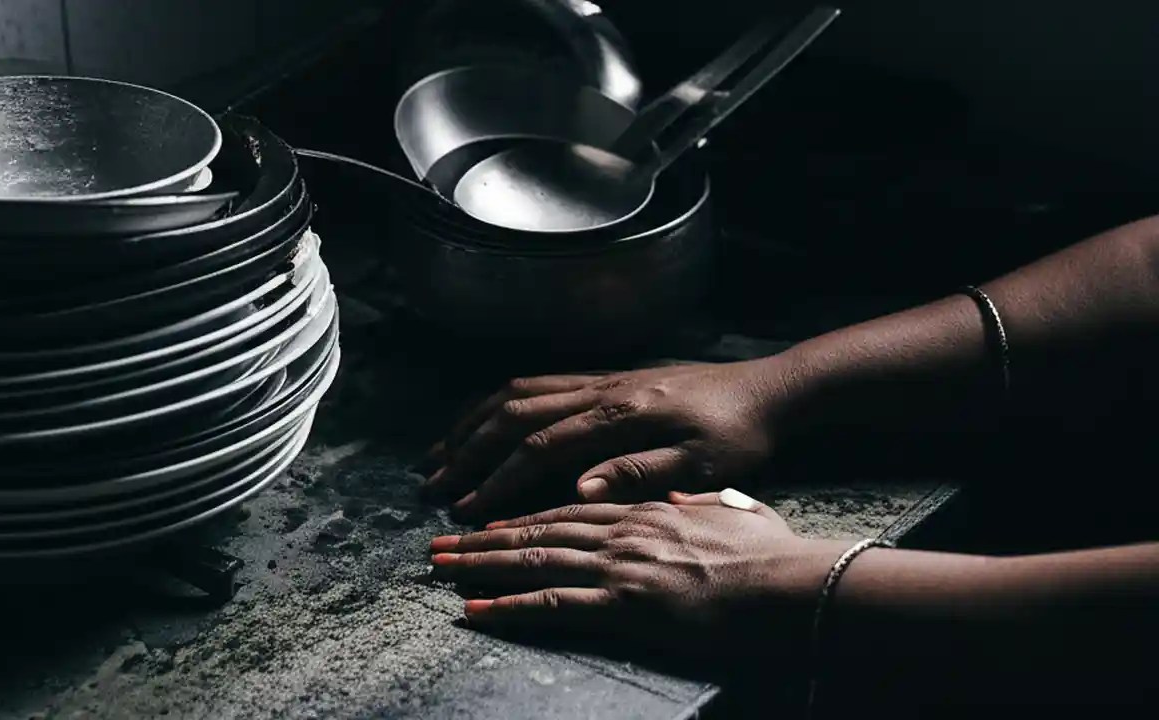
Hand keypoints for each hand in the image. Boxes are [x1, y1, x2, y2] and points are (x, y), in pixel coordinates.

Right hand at [422, 358, 802, 521]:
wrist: (768, 389)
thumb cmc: (740, 435)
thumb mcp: (703, 465)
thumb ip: (640, 475)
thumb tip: (578, 490)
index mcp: (619, 416)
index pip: (540, 447)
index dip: (498, 479)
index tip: (466, 510)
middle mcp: (599, 390)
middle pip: (513, 414)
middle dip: (468, 450)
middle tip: (433, 484)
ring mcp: (599, 378)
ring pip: (518, 392)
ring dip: (473, 421)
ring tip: (440, 451)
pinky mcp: (606, 375)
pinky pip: (538, 382)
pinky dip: (499, 401)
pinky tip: (484, 419)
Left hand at [428, 491, 842, 661]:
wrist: (790, 584)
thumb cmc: (771, 555)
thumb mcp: (732, 512)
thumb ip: (694, 503)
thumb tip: (673, 498)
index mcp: (645, 511)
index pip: (568, 508)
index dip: (522, 515)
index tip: (489, 520)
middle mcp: (622, 532)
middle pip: (538, 531)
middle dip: (482, 537)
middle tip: (440, 543)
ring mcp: (620, 567)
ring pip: (533, 561)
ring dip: (480, 565)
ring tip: (441, 569)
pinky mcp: (624, 605)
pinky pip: (553, 606)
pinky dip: (508, 608)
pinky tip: (476, 612)